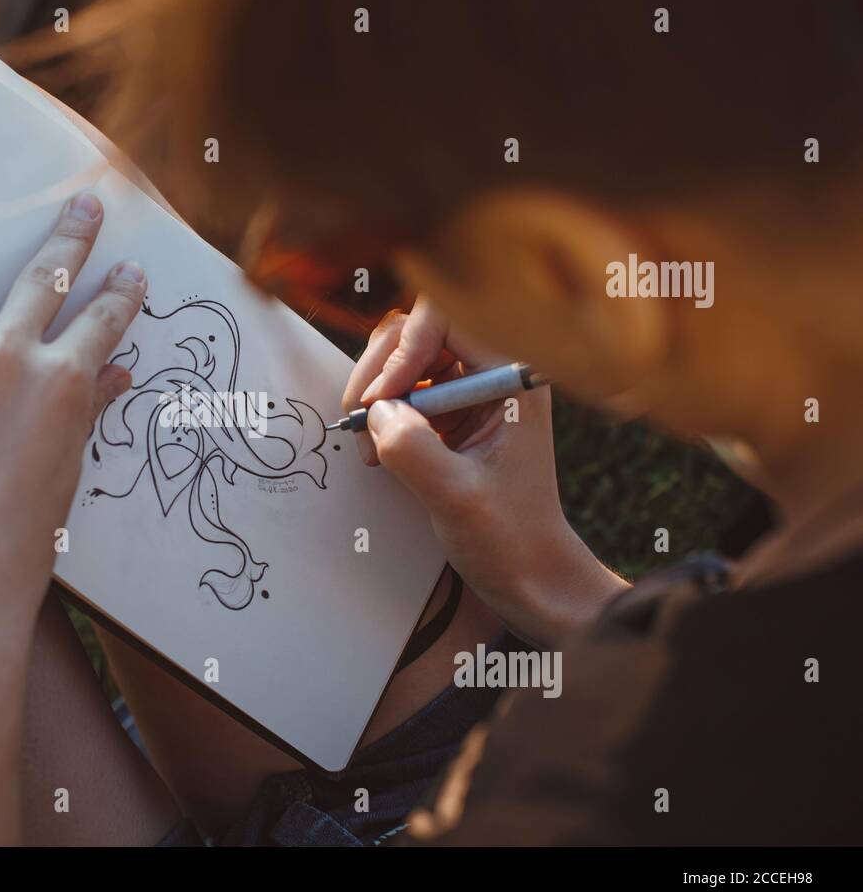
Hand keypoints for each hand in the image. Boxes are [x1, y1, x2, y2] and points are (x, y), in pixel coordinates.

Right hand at [345, 296, 626, 643]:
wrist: (530, 575)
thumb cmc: (511, 539)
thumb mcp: (456, 497)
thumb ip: (412, 449)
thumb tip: (374, 413)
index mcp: (512, 376)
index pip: (446, 317)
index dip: (405, 349)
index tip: (383, 400)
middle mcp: (491, 373)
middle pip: (416, 329)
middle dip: (380, 371)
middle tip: (361, 419)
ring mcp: (469, 392)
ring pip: (402, 357)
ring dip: (375, 394)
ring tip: (370, 444)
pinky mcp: (450, 415)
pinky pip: (401, 390)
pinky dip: (380, 415)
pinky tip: (378, 451)